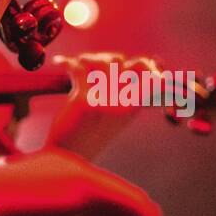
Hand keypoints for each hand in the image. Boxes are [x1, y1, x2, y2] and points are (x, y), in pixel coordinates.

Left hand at [45, 53, 162, 159]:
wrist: (68, 156)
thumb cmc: (89, 132)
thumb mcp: (111, 111)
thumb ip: (120, 87)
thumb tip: (119, 58)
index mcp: (135, 108)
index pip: (157, 81)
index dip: (151, 68)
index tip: (130, 64)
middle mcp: (126, 104)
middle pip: (134, 64)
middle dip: (114, 59)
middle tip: (96, 64)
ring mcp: (108, 102)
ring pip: (107, 61)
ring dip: (89, 59)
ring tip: (78, 65)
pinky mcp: (86, 102)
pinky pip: (79, 68)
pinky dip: (66, 62)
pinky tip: (58, 62)